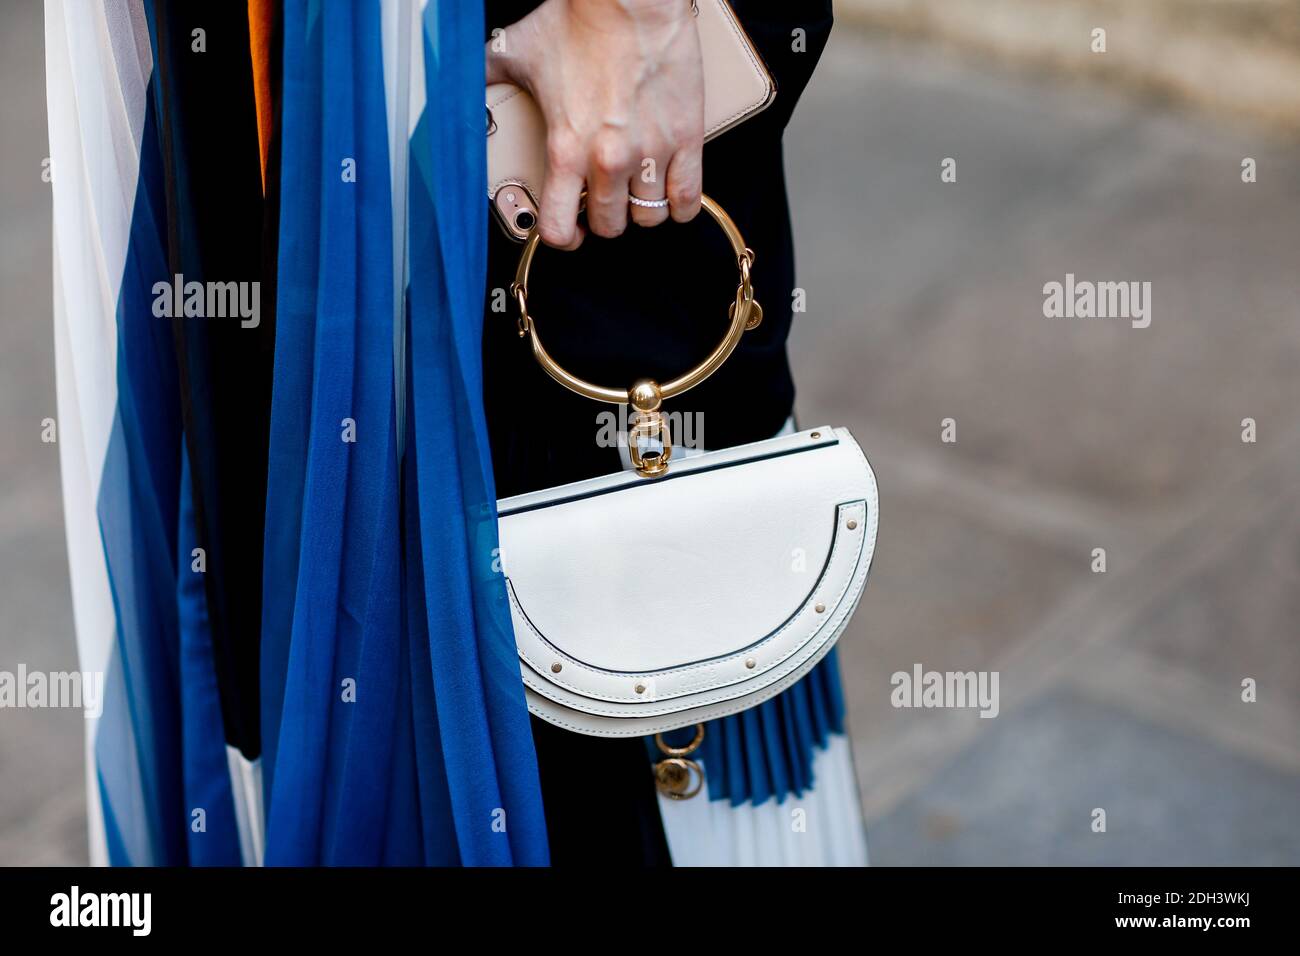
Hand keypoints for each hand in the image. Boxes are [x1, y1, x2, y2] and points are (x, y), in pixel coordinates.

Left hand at [485, 0, 704, 248]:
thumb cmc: (579, 20)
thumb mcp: (516, 52)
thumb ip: (486, 78)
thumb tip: (456, 87)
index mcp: (566, 149)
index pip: (560, 229)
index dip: (564, 236)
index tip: (570, 229)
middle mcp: (608, 160)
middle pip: (610, 227)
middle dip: (604, 217)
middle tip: (603, 197)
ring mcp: (652, 153)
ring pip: (649, 217)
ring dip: (640, 208)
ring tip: (635, 188)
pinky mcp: (686, 140)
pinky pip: (689, 200)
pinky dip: (680, 204)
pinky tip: (670, 191)